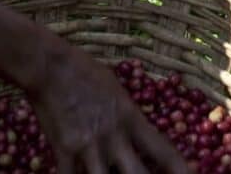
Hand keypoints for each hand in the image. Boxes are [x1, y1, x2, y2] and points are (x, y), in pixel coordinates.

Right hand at [27, 47, 190, 173]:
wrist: (50, 66)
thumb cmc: (85, 70)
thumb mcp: (117, 89)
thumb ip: (128, 114)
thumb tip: (138, 133)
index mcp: (130, 118)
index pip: (163, 150)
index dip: (180, 169)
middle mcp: (114, 136)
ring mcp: (88, 145)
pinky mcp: (63, 150)